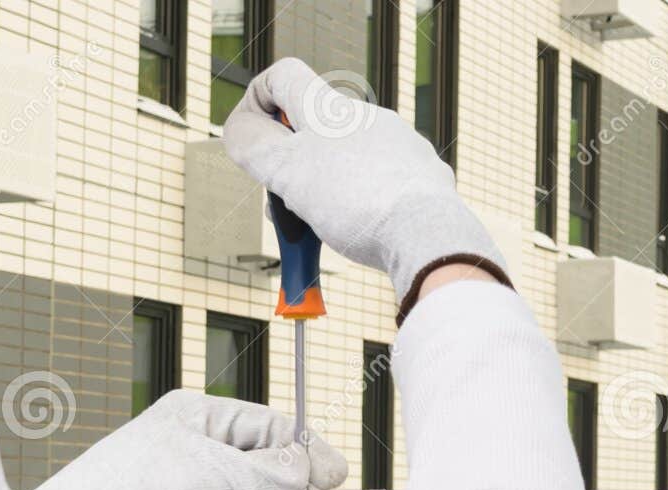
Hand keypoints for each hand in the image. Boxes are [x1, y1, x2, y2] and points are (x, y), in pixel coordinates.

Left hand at [23, 390, 347, 489]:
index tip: (332, 475)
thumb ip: (259, 472)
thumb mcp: (201, 476)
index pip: (269, 425)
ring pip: (253, 481)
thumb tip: (302, 467)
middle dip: (300, 479)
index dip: (305, 449)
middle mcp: (196, 438)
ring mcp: (190, 472)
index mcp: (198, 413)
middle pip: (266, 454)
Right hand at [222, 58, 509, 315]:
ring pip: (351, 161)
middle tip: (290, 202)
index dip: (258, 101)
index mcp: (329, 111)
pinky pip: (384, 186)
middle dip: (295, 165)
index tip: (254, 139)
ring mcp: (401, 146)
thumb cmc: (356, 203)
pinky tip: (366, 233)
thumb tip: (240, 130)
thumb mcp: (287, 173)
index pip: (282, 75)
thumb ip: (254, 146)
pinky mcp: (425, 177)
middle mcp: (369, 118)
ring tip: (329, 227)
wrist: (427, 237)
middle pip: (316, 129)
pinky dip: (367, 206)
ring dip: (330, 189)